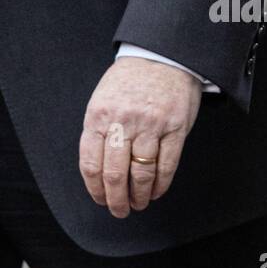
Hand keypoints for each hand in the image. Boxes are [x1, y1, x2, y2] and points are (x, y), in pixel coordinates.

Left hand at [79, 58, 201, 217]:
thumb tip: (97, 171)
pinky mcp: (175, 128)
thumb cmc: (129, 80)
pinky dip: (160, 185)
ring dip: (138, 196)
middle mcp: (123, 121)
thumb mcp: (103, 99)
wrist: (161, 56)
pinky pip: (166, 165)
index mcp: (99, 115)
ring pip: (141, 174)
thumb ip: (98, 131)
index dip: (94, 189)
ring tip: (137, 204)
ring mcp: (150, 125)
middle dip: (115, 200)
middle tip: (119, 210)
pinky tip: (155, 192)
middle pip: (114, 174)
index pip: (91, 163)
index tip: (99, 199)